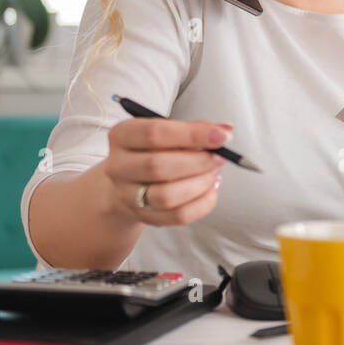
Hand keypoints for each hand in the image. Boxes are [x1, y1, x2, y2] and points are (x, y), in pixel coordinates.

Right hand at [101, 117, 229, 226]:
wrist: (132, 180)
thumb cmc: (156, 150)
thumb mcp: (169, 131)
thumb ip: (196, 128)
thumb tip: (225, 131)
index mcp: (122, 136)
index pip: (154, 133)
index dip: (192, 134)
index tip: (220, 136)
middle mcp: (118, 166)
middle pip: (158, 166)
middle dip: (198, 162)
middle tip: (218, 157)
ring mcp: (127, 195)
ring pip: (167, 196)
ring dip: (200, 184)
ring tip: (213, 173)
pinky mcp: (143, 216)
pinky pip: (178, 216)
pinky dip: (203, 203)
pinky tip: (210, 189)